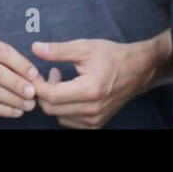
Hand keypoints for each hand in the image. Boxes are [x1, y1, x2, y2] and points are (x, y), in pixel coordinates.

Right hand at [0, 31, 39, 118]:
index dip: (22, 64)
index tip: (35, 75)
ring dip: (14, 100)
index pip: (2, 52)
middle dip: (19, 84)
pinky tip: (15, 111)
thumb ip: (3, 56)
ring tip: (29, 104)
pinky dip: (4, 110)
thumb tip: (32, 75)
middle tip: (33, 92)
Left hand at [31, 38, 157, 128]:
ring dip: (53, 101)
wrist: (137, 70)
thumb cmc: (111, 56)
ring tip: (61, 81)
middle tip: (50, 74)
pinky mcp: (96, 124)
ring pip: (59, 117)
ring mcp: (95, 119)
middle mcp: (92, 109)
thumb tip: (35, 48)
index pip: (51, 96)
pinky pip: (69, 121)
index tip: (34, 74)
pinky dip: (63, 109)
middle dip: (43, 92)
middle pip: (51, 109)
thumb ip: (58, 50)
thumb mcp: (84, 48)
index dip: (37, 85)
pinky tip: (69, 92)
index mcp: (89, 90)